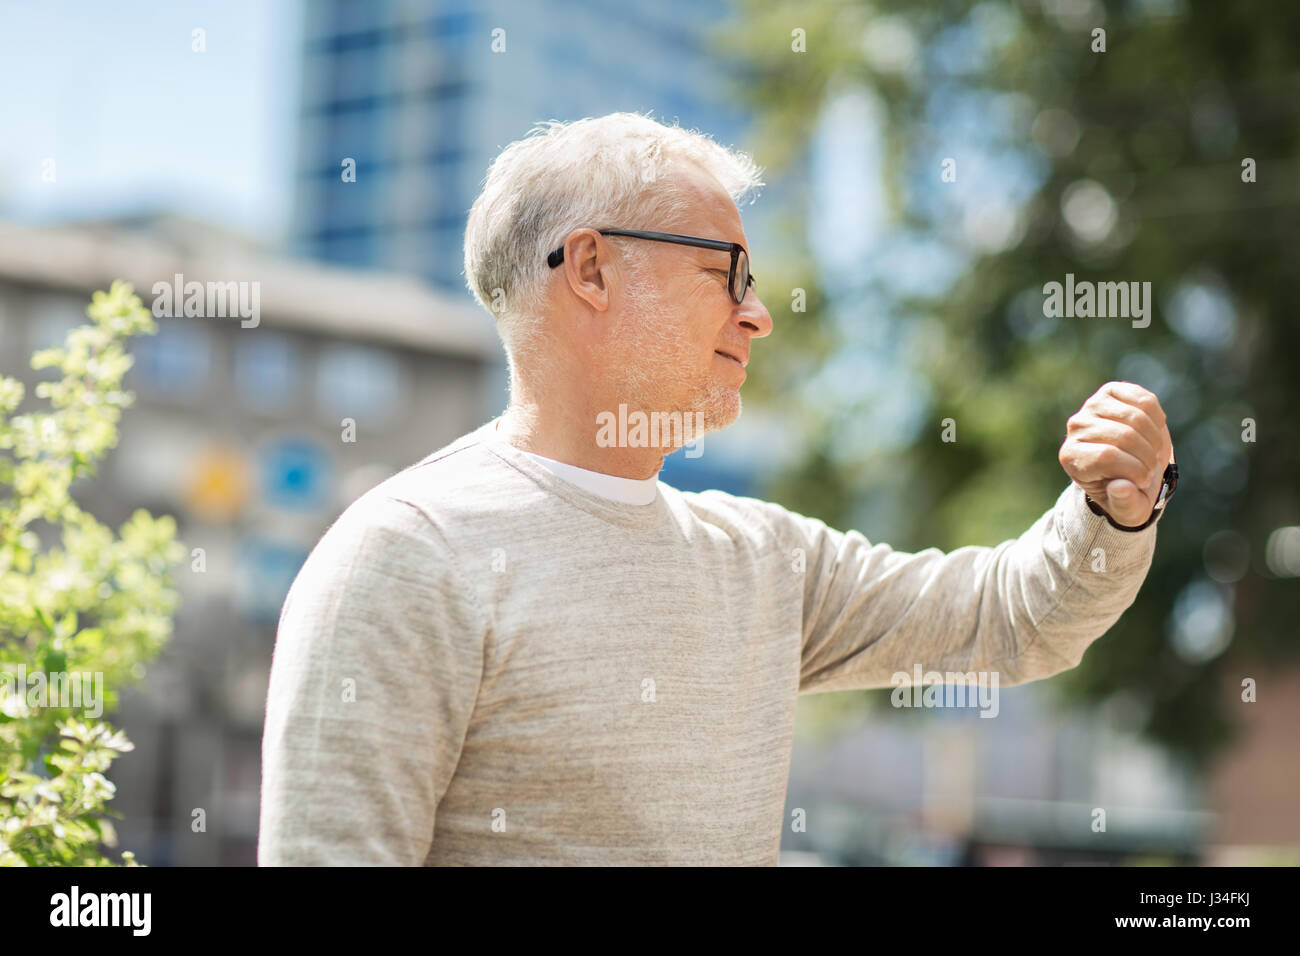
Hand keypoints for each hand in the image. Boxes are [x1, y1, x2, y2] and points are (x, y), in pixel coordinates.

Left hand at [1058, 381, 1174, 527]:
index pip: (1106, 457)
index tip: (1142, 481)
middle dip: (1148, 457)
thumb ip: (1125, 504)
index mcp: (1071, 458)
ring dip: (1155, 439)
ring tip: (1151, 452)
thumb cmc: (1127, 492)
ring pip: (1137, 417)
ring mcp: (1092, 406)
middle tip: (1150, 468)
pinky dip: (1158, 419)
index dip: (1135, 470)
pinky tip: (1153, 431)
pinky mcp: (1112, 391)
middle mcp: (1076, 428)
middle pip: (1124, 436)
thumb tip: (1120, 486)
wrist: (1131, 467)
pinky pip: (1145, 400)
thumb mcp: (1128, 510)